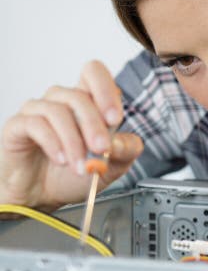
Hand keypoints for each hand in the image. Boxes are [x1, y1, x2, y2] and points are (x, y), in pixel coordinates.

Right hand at [0, 60, 142, 213]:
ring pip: (58, 111)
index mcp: (87, 102)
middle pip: (79, 96)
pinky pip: (35, 124)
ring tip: (81, 166)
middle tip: (101, 149)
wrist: (42, 197)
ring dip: (74, 141)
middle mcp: (62, 100)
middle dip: (94, 125)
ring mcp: (38, 110)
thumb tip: (124, 142)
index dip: (106, 90)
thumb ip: (125, 151)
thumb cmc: (73, 174)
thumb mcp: (111, 166)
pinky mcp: (18, 125)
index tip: (115, 118)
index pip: (93, 72)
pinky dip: (53, 143)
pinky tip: (61, 159)